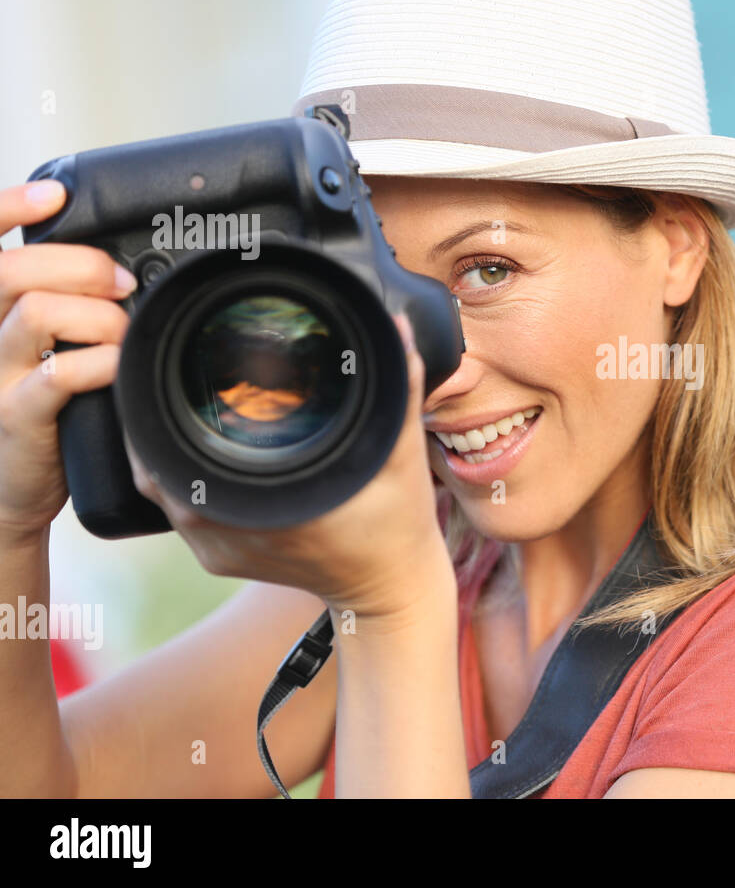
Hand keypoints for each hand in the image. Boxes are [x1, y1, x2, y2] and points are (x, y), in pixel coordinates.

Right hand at [0, 181, 137, 544]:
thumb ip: (60, 304)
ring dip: (96, 314)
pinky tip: (115, 365)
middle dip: (79, 263)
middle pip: (11, 269)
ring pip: (34, 312)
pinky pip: (56, 375)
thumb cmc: (36, 407)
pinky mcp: (15, 415)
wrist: (5, 488)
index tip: (55, 193)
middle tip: (121, 281)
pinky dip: (97, 362)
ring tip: (123, 330)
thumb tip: (119, 268)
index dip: (7, 207)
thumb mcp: (37, 347)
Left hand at [126, 314, 454, 618]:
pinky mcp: (220, 558)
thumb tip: (397, 327)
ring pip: (160, 490)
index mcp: (264, 509)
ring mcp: (219, 551)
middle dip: (151, 421)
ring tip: (171, 402)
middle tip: (162, 372)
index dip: (155, 413)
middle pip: (153, 469)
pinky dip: (177, 476)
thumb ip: (400, 389)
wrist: (389, 588)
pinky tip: (192, 446)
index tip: (159, 369)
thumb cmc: (397, 525)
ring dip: (160, 449)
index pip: (174, 456)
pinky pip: (179, 509)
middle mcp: (228, 535)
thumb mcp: (402, 455)